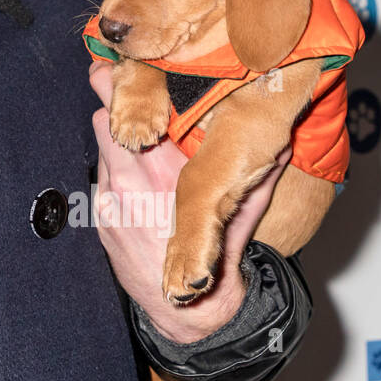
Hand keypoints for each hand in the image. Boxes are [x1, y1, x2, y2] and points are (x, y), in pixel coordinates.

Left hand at [88, 60, 291, 343]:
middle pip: (103, 125)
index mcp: (165, 178)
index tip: (121, 64)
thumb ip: (258, 177)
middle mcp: (129, 185)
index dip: (124, 91)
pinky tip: (127, 158)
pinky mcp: (101, 216)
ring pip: (101, 148)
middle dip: (109, 99)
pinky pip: (102, 176)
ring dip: (113, 133)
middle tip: (109, 72)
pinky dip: (113, 164)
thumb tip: (280, 142)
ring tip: (123, 114)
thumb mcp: (243, 216)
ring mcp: (109, 201)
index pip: (133, 122)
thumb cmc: (215, 263)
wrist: (185, 316)